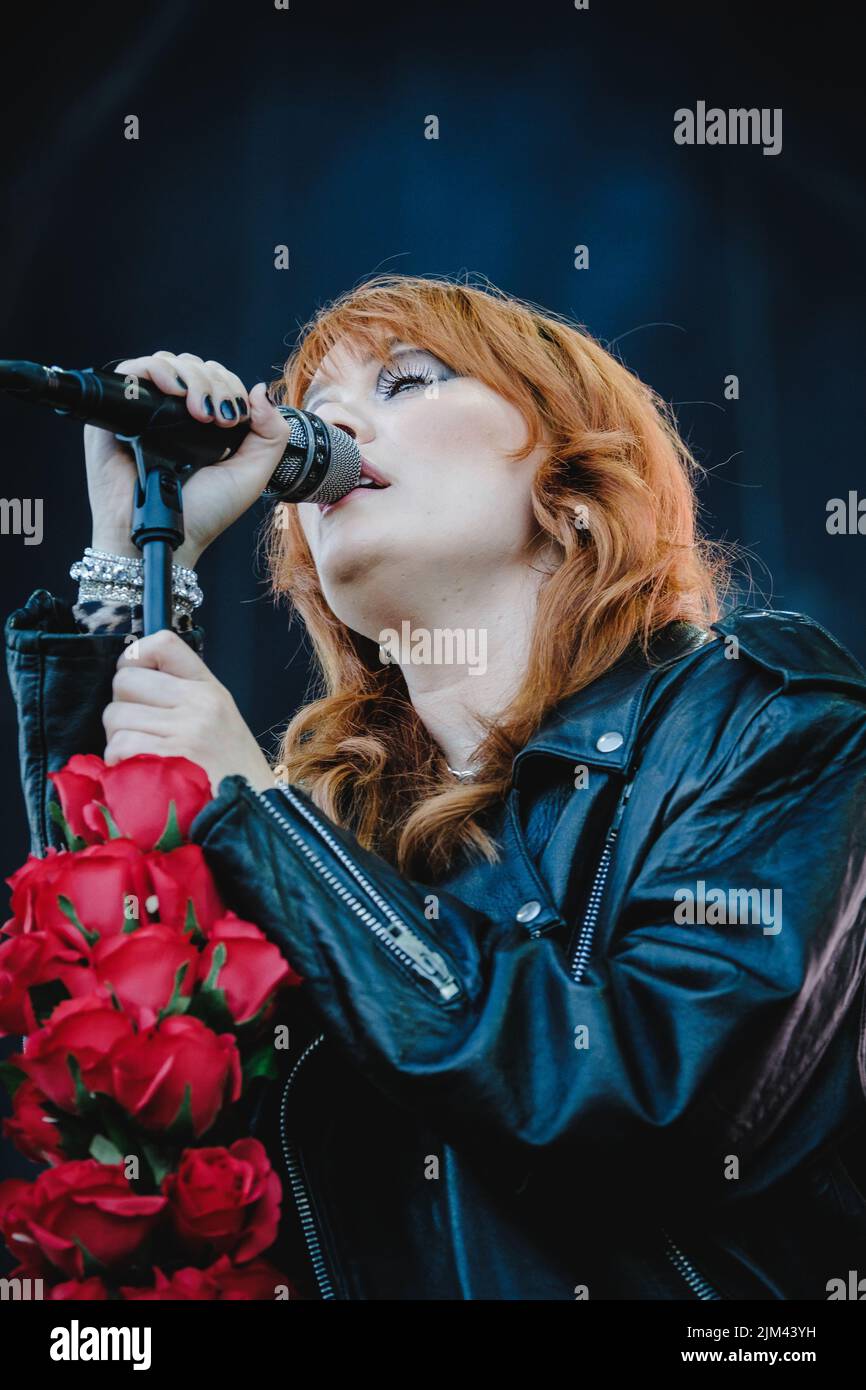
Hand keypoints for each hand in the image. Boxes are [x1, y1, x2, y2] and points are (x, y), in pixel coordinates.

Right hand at [85, 350, 291, 566]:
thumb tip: (259, 390)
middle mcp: (174, 414)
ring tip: (199, 409)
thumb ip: (271, 434)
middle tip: (217, 417)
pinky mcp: (116, 413)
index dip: (230, 388)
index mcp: (205, 425)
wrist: (166, 535)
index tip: (233, 418)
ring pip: (169, 363)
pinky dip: (157, 369)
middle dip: (214, 383)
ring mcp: (145, 411)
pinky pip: (132, 370)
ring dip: (192, 377)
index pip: (218, 380)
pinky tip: (174, 390)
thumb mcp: (252, 474)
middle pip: (196, 368)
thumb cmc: (204, 512)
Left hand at [103, 630, 276, 797]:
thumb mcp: (220, 722)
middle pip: (125, 680)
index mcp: (211, 690)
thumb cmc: (231, 774)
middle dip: (121, 707)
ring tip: (140, 757)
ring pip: (115, 715)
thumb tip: (129, 680)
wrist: (253, 817)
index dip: (135, 656)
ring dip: (117, 740)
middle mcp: (199, 704)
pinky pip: (119, 746)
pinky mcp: (168, 761)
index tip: (136, 683)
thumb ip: (182, 698)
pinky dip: (117, 762)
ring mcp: (185, 732)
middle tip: (138, 731)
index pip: (163, 644)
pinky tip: (137, 773)